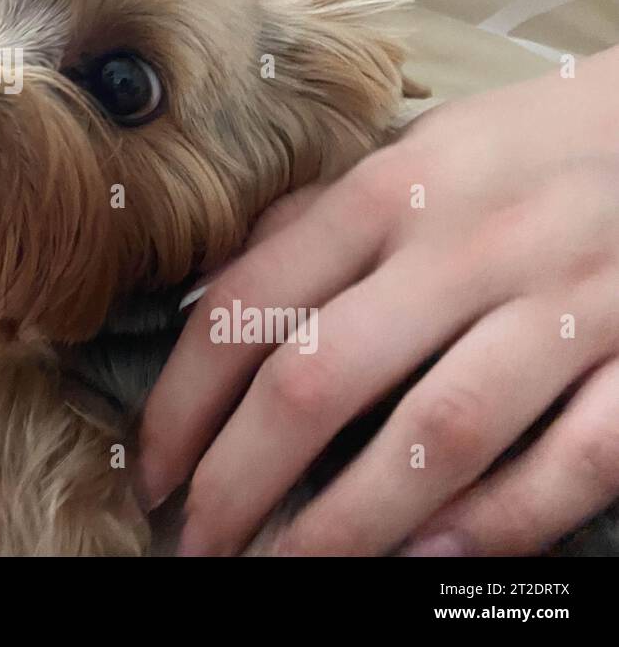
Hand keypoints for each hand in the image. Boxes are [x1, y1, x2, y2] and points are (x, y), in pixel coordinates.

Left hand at [136, 45, 618, 555]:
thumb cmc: (516, 151)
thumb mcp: (407, 156)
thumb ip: (314, 223)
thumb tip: (212, 299)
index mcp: (388, 190)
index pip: (250, 305)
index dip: (184, 403)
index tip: (151, 468)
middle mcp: (464, 246)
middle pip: (318, 381)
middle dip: (239, 481)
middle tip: (199, 541)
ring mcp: (564, 304)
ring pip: (436, 435)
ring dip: (349, 524)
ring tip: (290, 572)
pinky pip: (574, 460)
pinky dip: (501, 522)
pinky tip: (429, 559)